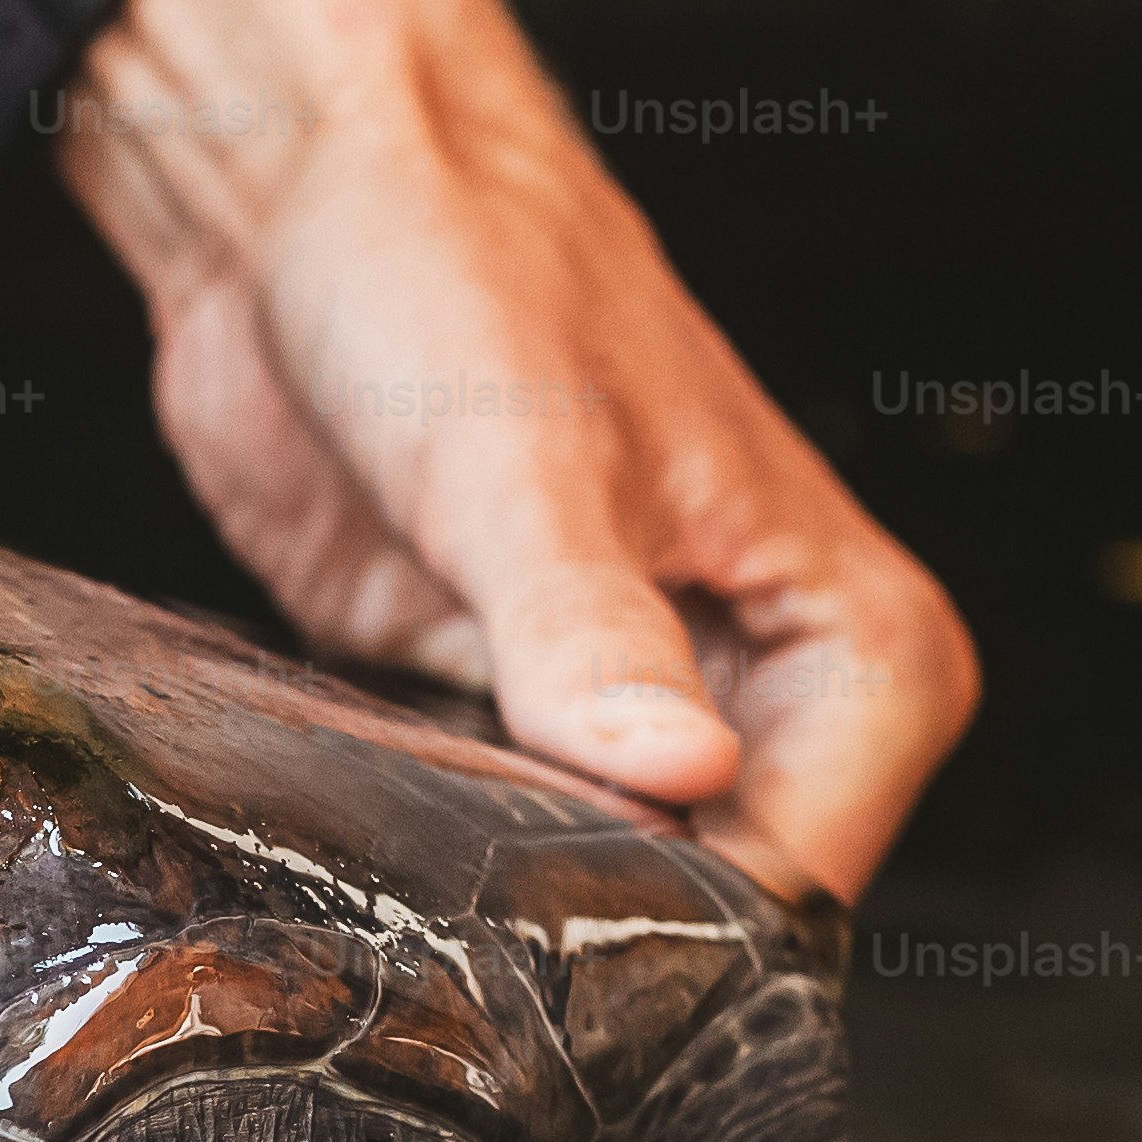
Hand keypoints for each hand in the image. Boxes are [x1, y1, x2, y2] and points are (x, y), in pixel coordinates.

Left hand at [58, 0, 976, 898]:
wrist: (300, 192)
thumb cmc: (453, 261)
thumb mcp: (520, 461)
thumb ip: (590, 635)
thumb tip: (685, 777)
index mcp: (842, 626)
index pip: (811, 868)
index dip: (693, 931)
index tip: (569, 949)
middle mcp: (751, 685)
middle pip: (708, 905)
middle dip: (595, 936)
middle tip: (475, 941)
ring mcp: (619, 711)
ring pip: (594, 888)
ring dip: (508, 911)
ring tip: (422, 899)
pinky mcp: (494, 715)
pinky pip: (489, 844)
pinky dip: (438, 865)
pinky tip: (373, 858)